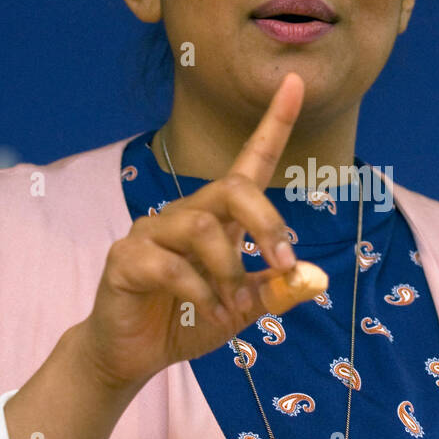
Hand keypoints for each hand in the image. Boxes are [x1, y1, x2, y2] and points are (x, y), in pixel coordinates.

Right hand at [79, 71, 325, 389]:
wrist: (129, 355)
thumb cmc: (184, 321)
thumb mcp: (240, 310)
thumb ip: (272, 292)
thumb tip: (313, 279)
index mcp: (217, 217)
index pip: (249, 161)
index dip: (275, 122)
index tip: (296, 83)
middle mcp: (183, 214)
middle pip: (231, 188)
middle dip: (266, 222)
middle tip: (284, 263)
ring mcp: (150, 232)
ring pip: (202, 227)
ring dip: (230, 270)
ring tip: (234, 307)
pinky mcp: (125, 258)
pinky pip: (171, 266)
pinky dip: (200, 293)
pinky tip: (209, 314)